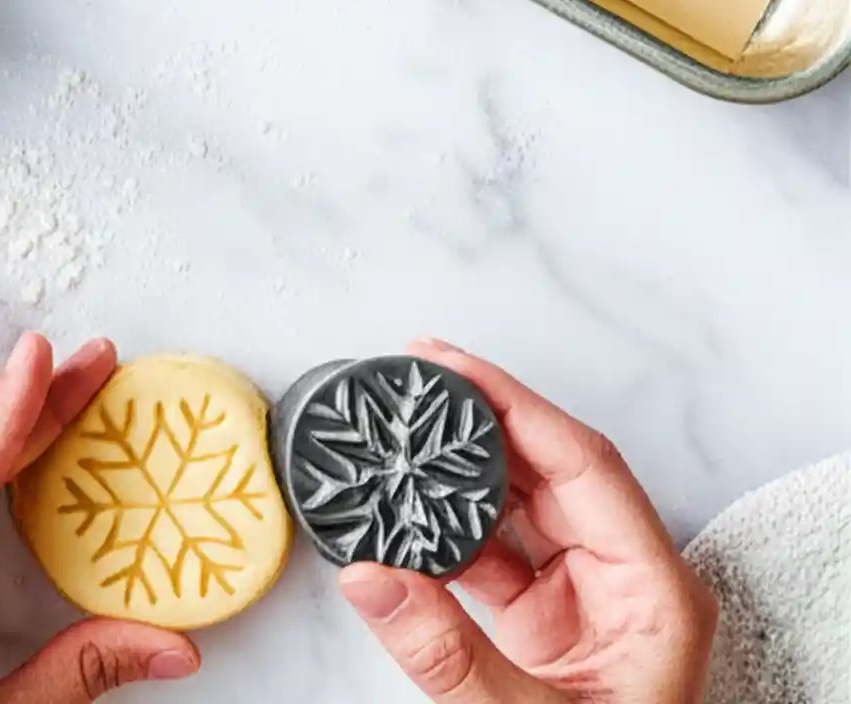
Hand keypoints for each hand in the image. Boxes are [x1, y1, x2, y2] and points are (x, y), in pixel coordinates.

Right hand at [338, 339, 717, 702]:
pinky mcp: (543, 623)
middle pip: (548, 471)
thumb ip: (444, 653)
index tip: (451, 364)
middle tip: (414, 383)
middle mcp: (622, 579)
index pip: (582, 462)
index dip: (513, 403)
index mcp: (651, 589)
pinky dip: (442, 536)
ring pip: (515, 509)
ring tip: (400, 438)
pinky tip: (402, 517)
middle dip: (477, 423)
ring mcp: (582, 599)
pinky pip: (489, 556)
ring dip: (454, 477)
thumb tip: (367, 575)